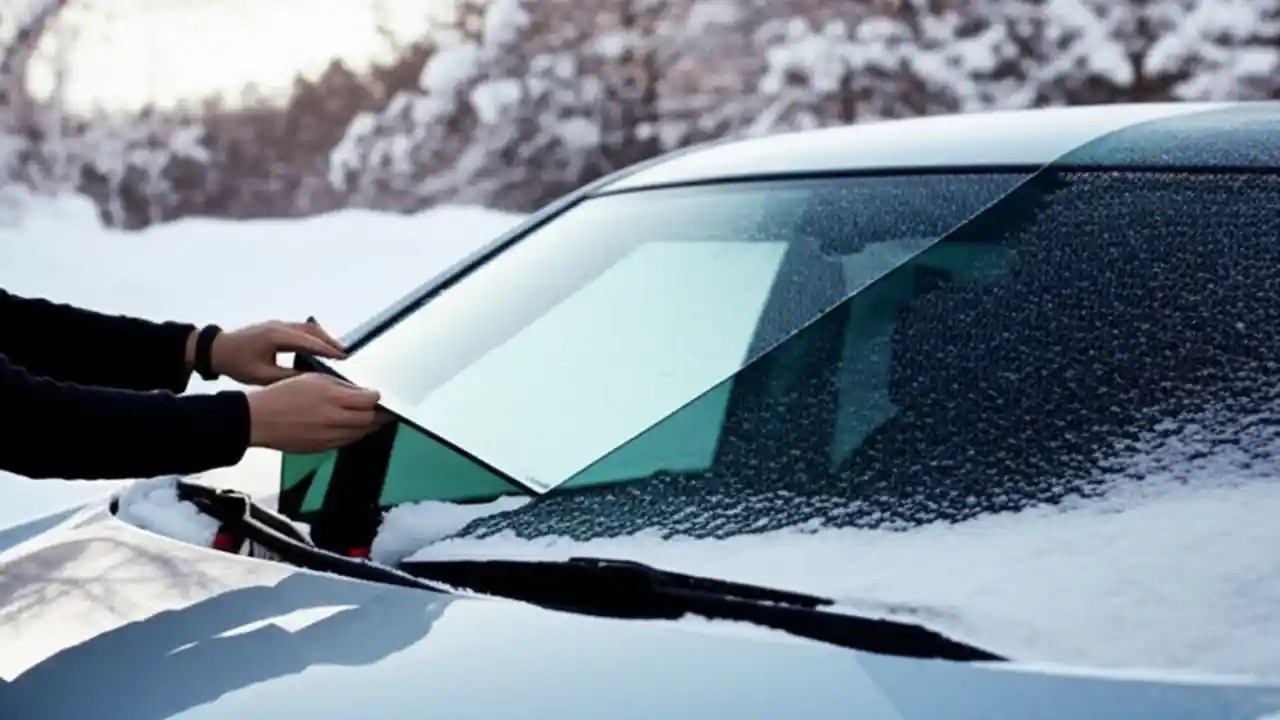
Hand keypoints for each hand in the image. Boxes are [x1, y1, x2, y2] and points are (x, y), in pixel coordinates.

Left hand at [209, 320, 346, 385]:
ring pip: (306, 328)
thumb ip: (288, 376)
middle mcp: (279, 326)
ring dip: (322, 338)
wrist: (216, 349)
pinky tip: (317, 347)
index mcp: (276, 337)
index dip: (327, 349)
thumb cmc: (236, 363)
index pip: (308, 342)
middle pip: (312, 330)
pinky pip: (299, 329)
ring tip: (336, 351)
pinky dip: (312, 337)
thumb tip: (310, 378)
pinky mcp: (274, 326)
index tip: (343, 357)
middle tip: (344, 354)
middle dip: (329, 341)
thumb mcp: (263, 375)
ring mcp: (276, 324)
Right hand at [246, 373, 388, 452]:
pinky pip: (347, 442)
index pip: (370, 400)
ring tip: (370, 418)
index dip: (376, 397)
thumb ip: (340, 385)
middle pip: (370, 419)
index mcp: (334, 398)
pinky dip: (353, 434)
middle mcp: (335, 419)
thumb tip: (360, 391)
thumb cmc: (281, 395)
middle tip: (382, 409)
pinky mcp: (323, 448)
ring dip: (368, 425)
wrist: (259, 420)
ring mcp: (330, 437)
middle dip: (378, 413)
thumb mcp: (313, 378)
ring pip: (361, 433)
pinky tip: (351, 427)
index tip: (376, 395)